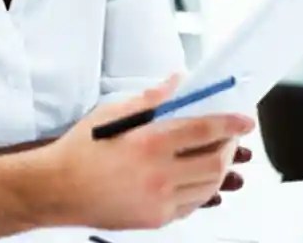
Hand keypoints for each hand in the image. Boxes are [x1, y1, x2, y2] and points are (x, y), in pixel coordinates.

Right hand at [40, 76, 254, 229]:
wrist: (58, 188)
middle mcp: (158, 174)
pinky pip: (191, 205)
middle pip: (215, 162)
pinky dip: (199, 189)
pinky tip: (192, 176)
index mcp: (149, 142)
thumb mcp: (114, 113)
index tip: (244, 121)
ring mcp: (159, 200)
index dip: (230, 123)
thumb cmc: (81, 150)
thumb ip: (151, 99)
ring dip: (219, 169)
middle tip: (230, 137)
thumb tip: (176, 84)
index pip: (205, 129)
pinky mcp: (156, 219)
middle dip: (230, 147)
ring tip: (215, 155)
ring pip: (208, 187)